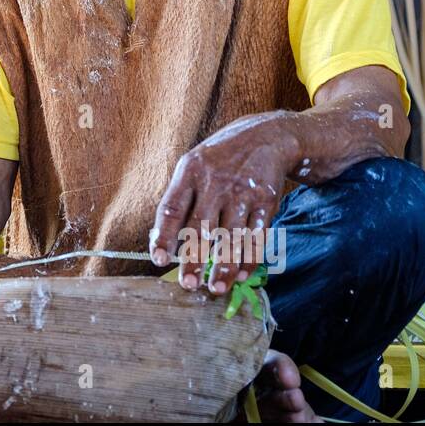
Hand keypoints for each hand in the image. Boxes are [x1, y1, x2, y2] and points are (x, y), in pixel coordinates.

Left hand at [149, 112, 297, 294]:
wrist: (264, 137)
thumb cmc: (219, 160)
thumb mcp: (192, 167)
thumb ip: (179, 200)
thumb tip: (163, 242)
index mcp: (189, 172)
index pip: (172, 208)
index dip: (164, 236)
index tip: (158, 259)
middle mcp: (215, 181)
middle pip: (201, 228)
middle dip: (194, 260)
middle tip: (188, 285)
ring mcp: (242, 192)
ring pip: (231, 237)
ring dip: (223, 267)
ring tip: (215, 288)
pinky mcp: (266, 201)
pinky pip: (256, 236)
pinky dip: (249, 259)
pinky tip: (241, 275)